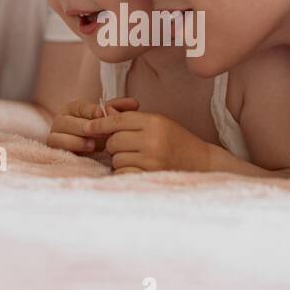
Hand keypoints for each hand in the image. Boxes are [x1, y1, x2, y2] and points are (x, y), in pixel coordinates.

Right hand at [47, 97, 138, 152]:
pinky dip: (72, 148)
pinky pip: (57, 148)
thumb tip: (135, 103)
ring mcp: (55, 135)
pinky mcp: (55, 149)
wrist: (94, 153)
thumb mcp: (110, 121)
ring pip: (59, 135)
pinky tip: (87, 151)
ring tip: (94, 145)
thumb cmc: (102, 132)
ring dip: (77, 139)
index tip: (103, 114)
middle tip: (100, 132)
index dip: (91, 110)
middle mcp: (61, 120)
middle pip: (66, 121)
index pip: (80, 107)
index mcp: (73, 109)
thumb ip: (120, 110)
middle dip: (84, 127)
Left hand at [81, 110, 215, 173]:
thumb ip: (132, 119)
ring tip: (135, 158)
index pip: (118, 120)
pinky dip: (124, 172)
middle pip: (113, 141)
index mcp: (154, 122)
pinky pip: (122, 173)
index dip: (100, 123)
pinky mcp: (150, 176)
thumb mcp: (158, 123)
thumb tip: (103, 113)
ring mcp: (151, 160)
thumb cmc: (177, 140)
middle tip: (125, 147)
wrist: (202, 162)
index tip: (87, 126)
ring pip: (116, 158)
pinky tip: (136, 169)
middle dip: (113, 144)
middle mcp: (152, 140)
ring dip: (119, 159)